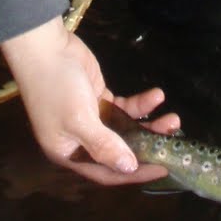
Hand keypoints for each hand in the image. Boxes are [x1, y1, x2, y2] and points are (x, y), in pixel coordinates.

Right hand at [0, 16, 178, 185]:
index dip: (134, 173)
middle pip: (120, 150)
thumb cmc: (57, 89)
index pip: (107, 172)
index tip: (162, 168)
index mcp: (70, 153)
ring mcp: (92, 118)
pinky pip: (124, 108)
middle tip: (174, 143)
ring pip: (126, 129)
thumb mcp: (79, 120)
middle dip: (147, 147)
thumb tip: (129, 168)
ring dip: (149, 124)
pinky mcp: (100, 98)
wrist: (45, 48)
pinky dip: (140, 104)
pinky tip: (157, 96)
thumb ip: (105, 145)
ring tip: (173, 118)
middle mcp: (81, 140)